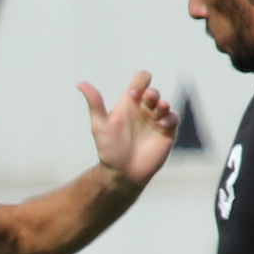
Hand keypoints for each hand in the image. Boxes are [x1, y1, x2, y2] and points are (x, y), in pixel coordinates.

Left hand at [81, 70, 177, 188]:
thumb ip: (95, 103)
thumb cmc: (109, 149)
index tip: (132, 94)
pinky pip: (174, 118)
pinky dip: (170, 118)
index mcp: (130, 103)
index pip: (140, 81)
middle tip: (147, 99)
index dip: (140, 82)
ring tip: (159, 108)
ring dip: (162, 104)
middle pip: (154, 92)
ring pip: (164, 104)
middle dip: (152, 93)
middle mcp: (144, 109)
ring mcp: (156, 120)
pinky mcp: (167, 132)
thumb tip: (80, 83)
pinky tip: (161, 124)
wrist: (122, 172)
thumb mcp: (100, 125)